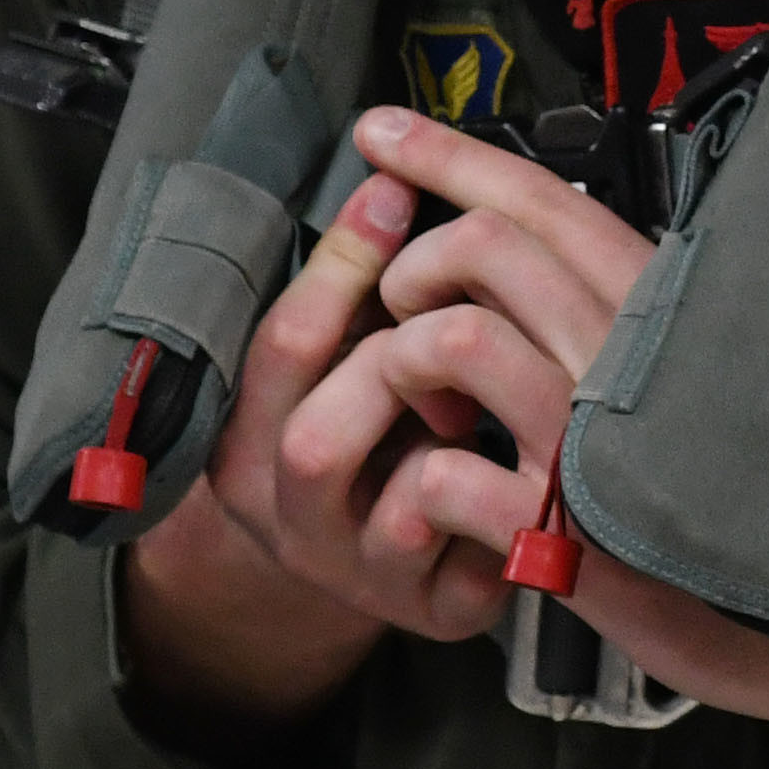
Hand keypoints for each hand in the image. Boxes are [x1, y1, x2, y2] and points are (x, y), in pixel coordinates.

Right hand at [106, 158, 476, 753]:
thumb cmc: (383, 433)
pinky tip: (521, 458)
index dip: (342, 263)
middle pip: (314, 438)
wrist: (402, 563)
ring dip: (446, 432)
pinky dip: (499, 489)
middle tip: (447, 317)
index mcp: (247, 446)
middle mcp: (290, 521)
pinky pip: (470, 542)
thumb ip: (354, 288)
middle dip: (391, 365)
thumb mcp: (344, 358)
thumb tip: (396, 157)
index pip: (281, 348)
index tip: (395, 189)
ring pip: (402, 498)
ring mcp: (362, 576)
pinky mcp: (439, 610)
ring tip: (480, 401)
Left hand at [345, 106, 768, 768]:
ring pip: (454, 333)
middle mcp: (642, 357)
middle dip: (412, 258)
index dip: (453, 153)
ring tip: (419, 399)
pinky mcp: (580, 535)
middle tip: (400, 296)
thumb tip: (581, 291)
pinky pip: (449, 473)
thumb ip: (657, 336)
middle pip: (486, 244)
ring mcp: (607, 444)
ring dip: (405, 356)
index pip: (549, 201)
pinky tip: (436, 500)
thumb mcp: (727, 391)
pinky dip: (420, 477)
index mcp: (677, 311)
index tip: (382, 128)